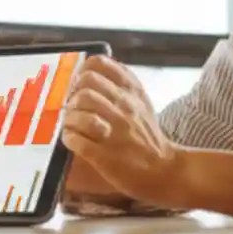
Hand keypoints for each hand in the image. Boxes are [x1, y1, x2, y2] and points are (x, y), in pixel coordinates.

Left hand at [61, 55, 181, 207]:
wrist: (163, 169)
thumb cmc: (147, 135)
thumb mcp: (141, 102)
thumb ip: (122, 84)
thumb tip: (91, 69)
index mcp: (131, 91)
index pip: (99, 64)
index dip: (83, 71)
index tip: (80, 84)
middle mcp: (124, 107)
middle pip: (85, 86)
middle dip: (74, 96)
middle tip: (74, 108)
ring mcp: (114, 131)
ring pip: (78, 111)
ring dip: (69, 118)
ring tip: (73, 125)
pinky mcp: (103, 155)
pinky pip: (75, 139)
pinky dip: (69, 138)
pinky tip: (74, 140)